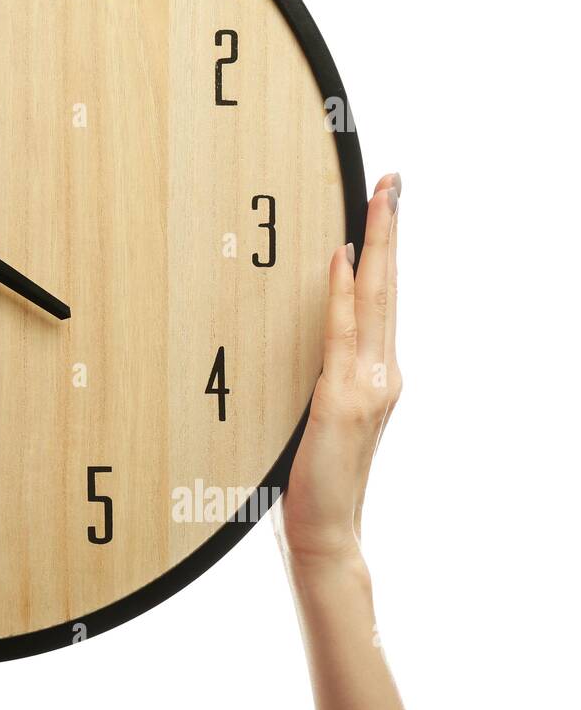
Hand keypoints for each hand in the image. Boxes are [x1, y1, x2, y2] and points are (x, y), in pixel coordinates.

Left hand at [274, 173, 406, 709]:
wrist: (325, 530)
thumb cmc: (316, 474)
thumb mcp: (323, 416)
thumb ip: (328, 376)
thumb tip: (316, 343)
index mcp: (377, 374)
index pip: (382, 298)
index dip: (386, 249)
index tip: (388, 203)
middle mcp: (382, 373)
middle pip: (387, 287)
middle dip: (391, 229)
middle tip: (394, 179)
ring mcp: (367, 385)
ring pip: (374, 299)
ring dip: (376, 245)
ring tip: (381, 198)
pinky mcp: (341, 400)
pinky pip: (341, 333)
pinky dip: (340, 292)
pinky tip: (340, 257)